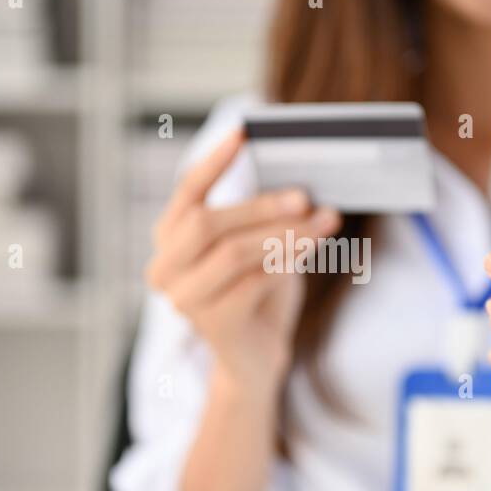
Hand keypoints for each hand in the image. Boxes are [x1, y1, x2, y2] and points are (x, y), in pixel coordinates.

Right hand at [145, 128, 342, 388]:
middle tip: (303, 195)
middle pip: (206, 224)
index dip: (215, 161)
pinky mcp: (213, 325)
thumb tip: (299, 182)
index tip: (243, 131)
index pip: (186, 192)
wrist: (255, 359)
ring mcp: (184, 300)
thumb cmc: (256, 292)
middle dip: (258, 206)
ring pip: (234, 253)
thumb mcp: (256, 246)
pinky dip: (287, 261)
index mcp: (169, 239)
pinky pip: (254, 282)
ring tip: (326, 219)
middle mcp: (165, 269)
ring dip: (285, 233)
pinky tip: (315, 248)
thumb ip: (261, 217)